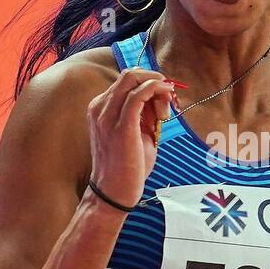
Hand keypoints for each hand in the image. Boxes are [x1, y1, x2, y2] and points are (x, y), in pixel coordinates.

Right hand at [86, 66, 176, 207]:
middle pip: (128, 75)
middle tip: (169, 96)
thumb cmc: (126, 167)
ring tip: (168, 106)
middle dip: (153, 79)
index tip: (165, 96)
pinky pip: (138, 95)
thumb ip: (146, 114)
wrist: (113, 193)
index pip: (126, 81)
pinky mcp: (121, 126)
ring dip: (157, 86)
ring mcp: (107, 116)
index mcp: (101, 109)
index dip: (148, 82)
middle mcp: (100, 108)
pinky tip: (167, 97)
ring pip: (132, 80)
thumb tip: (161, 98)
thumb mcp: (137, 134)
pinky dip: (155, 89)